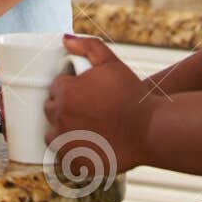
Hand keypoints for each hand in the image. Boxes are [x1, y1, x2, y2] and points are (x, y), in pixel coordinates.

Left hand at [43, 35, 152, 170]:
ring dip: (62, 129)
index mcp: (64, 91)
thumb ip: (87, 46)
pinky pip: (63, 155)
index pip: (56, 87)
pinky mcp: (73, 161)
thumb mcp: (111, 62)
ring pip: (53, 133)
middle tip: (86, 108)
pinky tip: (86, 144)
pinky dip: (70, 150)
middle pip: (52, 110)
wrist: (149, 130)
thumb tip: (65, 39)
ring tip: (84, 127)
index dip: (70, 88)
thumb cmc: (131, 95)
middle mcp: (59, 116)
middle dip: (65, 107)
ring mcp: (64, 141)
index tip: (84, 92)